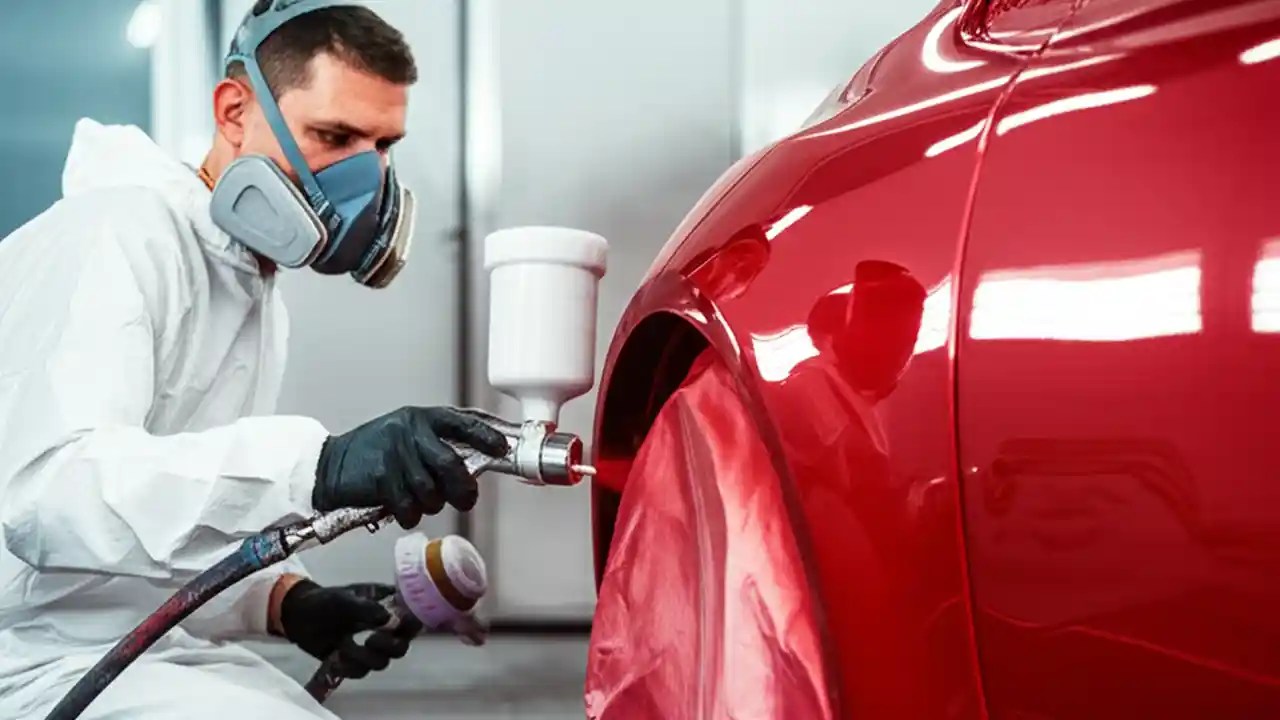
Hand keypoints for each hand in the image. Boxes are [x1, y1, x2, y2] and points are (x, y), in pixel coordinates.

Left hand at [276, 580, 423, 679]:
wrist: (297, 616)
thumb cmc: (324, 601)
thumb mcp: (344, 599)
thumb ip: (367, 608)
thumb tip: (389, 619)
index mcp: (386, 606)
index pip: (411, 618)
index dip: (411, 625)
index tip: (400, 626)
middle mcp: (382, 628)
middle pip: (401, 646)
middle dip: (389, 646)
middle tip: (371, 640)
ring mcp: (368, 646)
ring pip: (382, 662)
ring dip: (365, 658)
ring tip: (345, 648)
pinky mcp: (354, 661)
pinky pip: (361, 672)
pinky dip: (348, 668)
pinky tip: (335, 659)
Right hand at [312, 406, 509, 528]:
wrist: (329, 466)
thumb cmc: (373, 453)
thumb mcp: (407, 436)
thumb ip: (436, 446)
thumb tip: (472, 467)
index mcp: (420, 418)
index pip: (462, 422)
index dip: (485, 437)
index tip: (501, 449)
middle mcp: (409, 431)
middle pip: (451, 464)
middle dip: (463, 488)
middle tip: (466, 499)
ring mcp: (395, 453)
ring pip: (431, 490)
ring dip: (431, 504)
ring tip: (423, 503)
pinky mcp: (381, 477)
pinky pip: (409, 506)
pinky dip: (410, 515)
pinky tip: (404, 510)